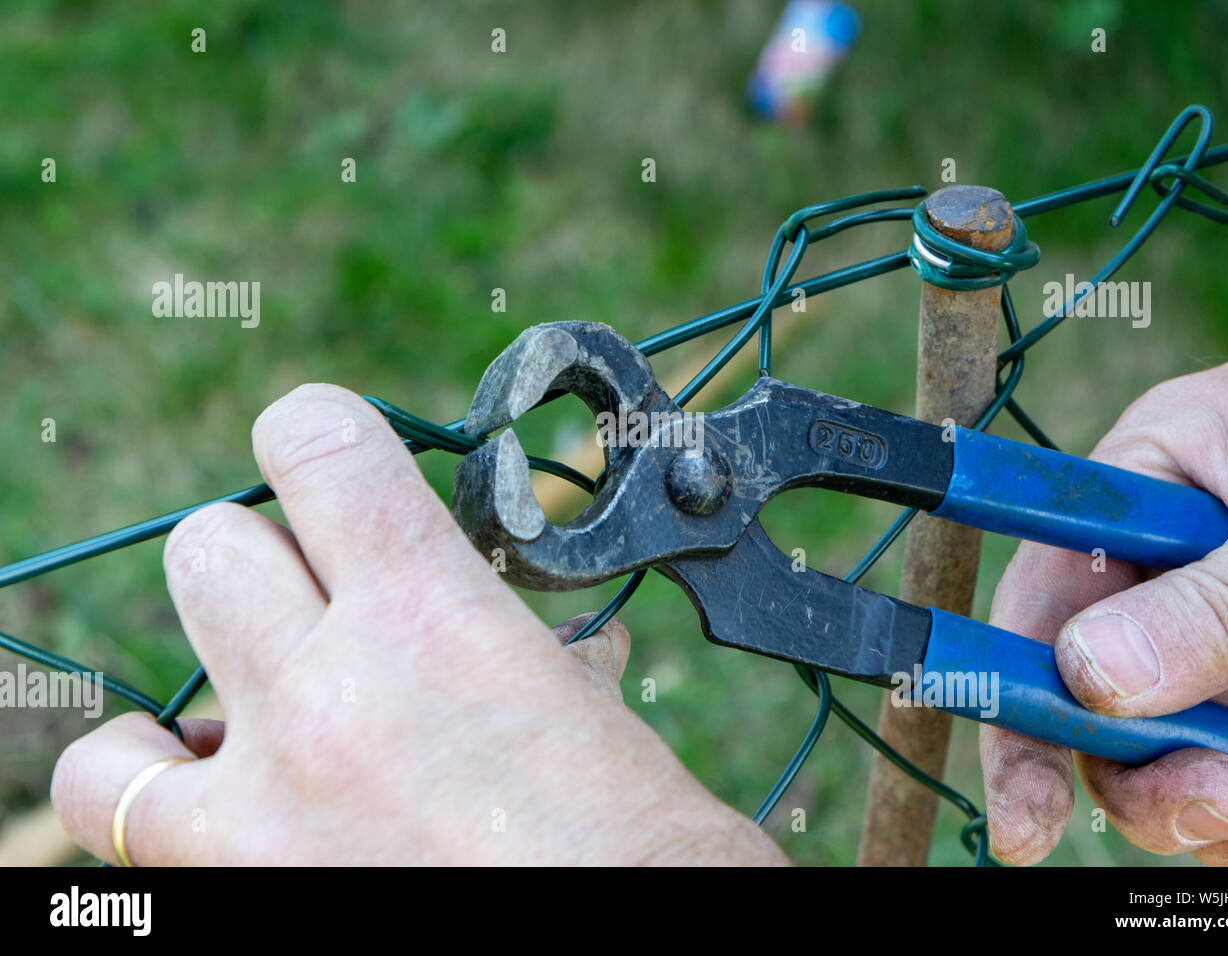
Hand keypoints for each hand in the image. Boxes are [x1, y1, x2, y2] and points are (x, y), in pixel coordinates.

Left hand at [51, 384, 785, 865]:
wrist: (630, 947)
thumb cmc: (637, 843)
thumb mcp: (594, 715)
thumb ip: (539, 655)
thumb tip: (559, 654)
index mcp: (433, 613)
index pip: (317, 442)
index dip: (316, 434)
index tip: (333, 463)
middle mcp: (329, 687)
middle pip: (213, 545)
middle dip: (269, 562)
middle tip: (322, 607)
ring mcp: (264, 793)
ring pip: (143, 678)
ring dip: (204, 674)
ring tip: (254, 709)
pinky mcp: (232, 876)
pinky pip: (115, 803)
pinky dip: (148, 782)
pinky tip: (209, 789)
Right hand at [982, 343, 1227, 864]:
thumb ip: (1217, 597)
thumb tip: (1091, 676)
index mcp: (1140, 501)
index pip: (1041, 607)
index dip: (1013, 709)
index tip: (1024, 817)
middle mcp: (1169, 586)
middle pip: (1101, 712)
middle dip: (1142, 779)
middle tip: (1220, 801)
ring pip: (1178, 766)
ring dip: (1218, 814)